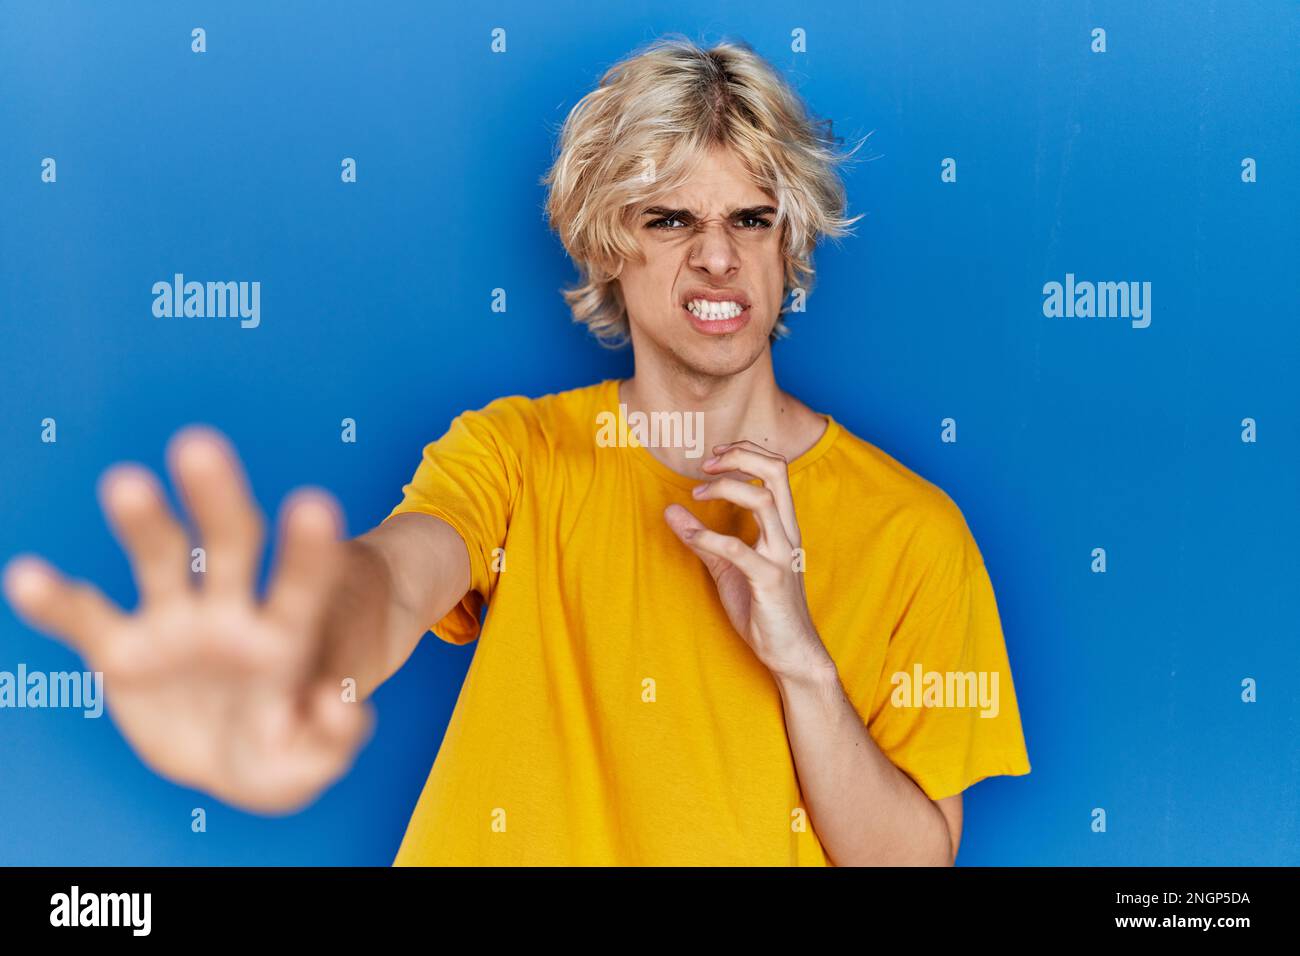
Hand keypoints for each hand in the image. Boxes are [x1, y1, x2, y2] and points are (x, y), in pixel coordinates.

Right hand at [1, 426, 373, 813]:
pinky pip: (85, 620)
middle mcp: (232, 614)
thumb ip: (334, 738)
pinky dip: (56, 600)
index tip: (313, 505)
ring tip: (126, 483)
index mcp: (289, 633)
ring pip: (160, 560)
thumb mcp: (317, 759)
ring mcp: (175, 626)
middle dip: (217, 497)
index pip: (302, 584)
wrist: (234, 758)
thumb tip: (332, 702)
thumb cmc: (287, 746)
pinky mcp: (121, 652)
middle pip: (231, 544)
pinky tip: (29, 576)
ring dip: (143, 522)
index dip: (307, 550)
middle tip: (199, 445)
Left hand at [664, 440, 833, 680]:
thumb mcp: (728, 567)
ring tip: (698, 493)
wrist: (791, 651)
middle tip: (707, 464)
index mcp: (783, 526)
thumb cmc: (764, 608)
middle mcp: (787, 533)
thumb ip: (702, 538)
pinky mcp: (771, 580)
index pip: (776, 469)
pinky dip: (708, 537)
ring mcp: (781, 555)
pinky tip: (689, 535)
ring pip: (763, 500)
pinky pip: (738, 549)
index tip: (714, 457)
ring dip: (726, 488)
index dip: (745, 452)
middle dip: (740, 457)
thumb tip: (670, 511)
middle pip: (776, 472)